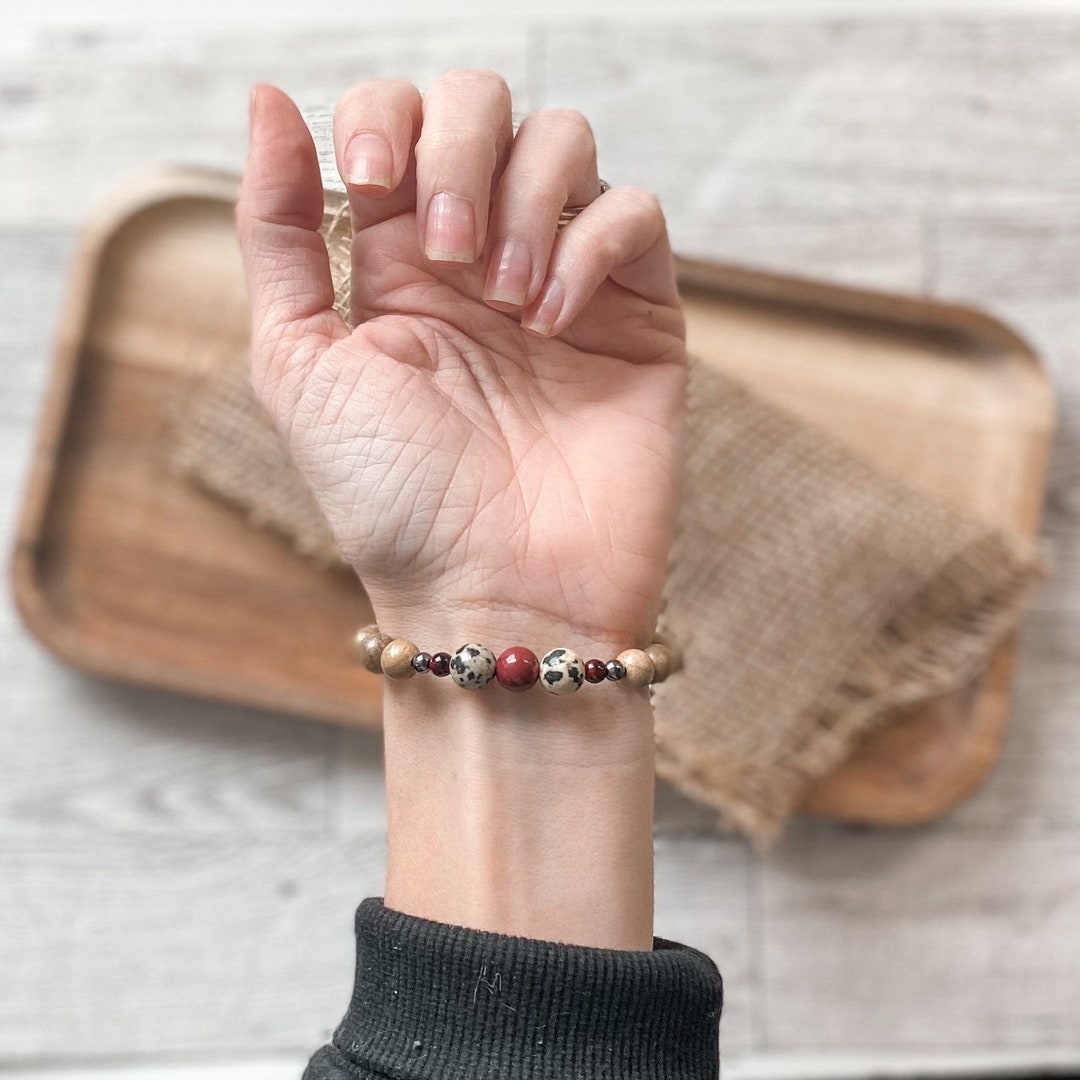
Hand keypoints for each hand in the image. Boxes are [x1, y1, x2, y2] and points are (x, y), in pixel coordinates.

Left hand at [237, 71, 685, 653]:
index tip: (371, 177)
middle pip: (486, 104)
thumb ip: (278, 232)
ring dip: (525, 198)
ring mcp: (564, 282)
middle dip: (457, 146)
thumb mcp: (299, 363)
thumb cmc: (393, 501)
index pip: (400, 117)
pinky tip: (554, 320)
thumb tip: (269, 101)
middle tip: (443, 247)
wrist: (495, 595)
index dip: (386, 113)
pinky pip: (634, 216)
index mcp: (396, 264)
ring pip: (566, 141)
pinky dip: (591, 246)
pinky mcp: (637, 317)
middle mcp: (481, 259)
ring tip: (504, 301)